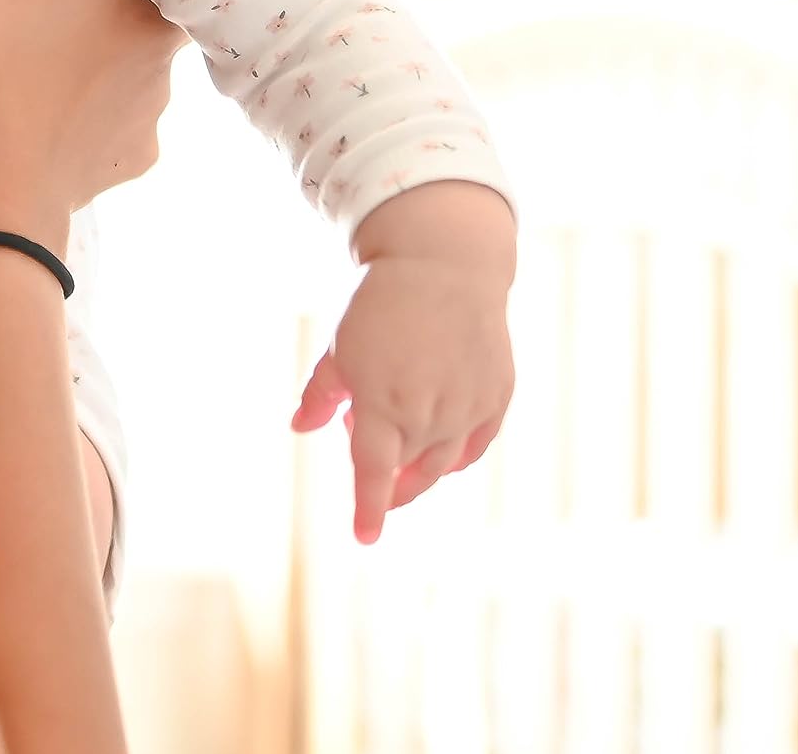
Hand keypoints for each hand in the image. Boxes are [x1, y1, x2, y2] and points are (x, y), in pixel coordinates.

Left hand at [292, 185, 516, 543]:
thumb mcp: (340, 345)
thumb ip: (321, 394)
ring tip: (402, 433)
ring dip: (419, 465)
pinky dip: (455, 453)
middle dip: (386, 466)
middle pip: (406, 469)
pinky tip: (441, 444)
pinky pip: (474, 445)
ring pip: (442, 463)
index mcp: (383, 402)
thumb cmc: (381, 302)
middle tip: (368, 442)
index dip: (369, 508)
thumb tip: (300, 428)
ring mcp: (468, 406)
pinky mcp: (497, 395)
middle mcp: (429, 412)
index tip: (365, 536)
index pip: (374, 473)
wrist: (445, 262)